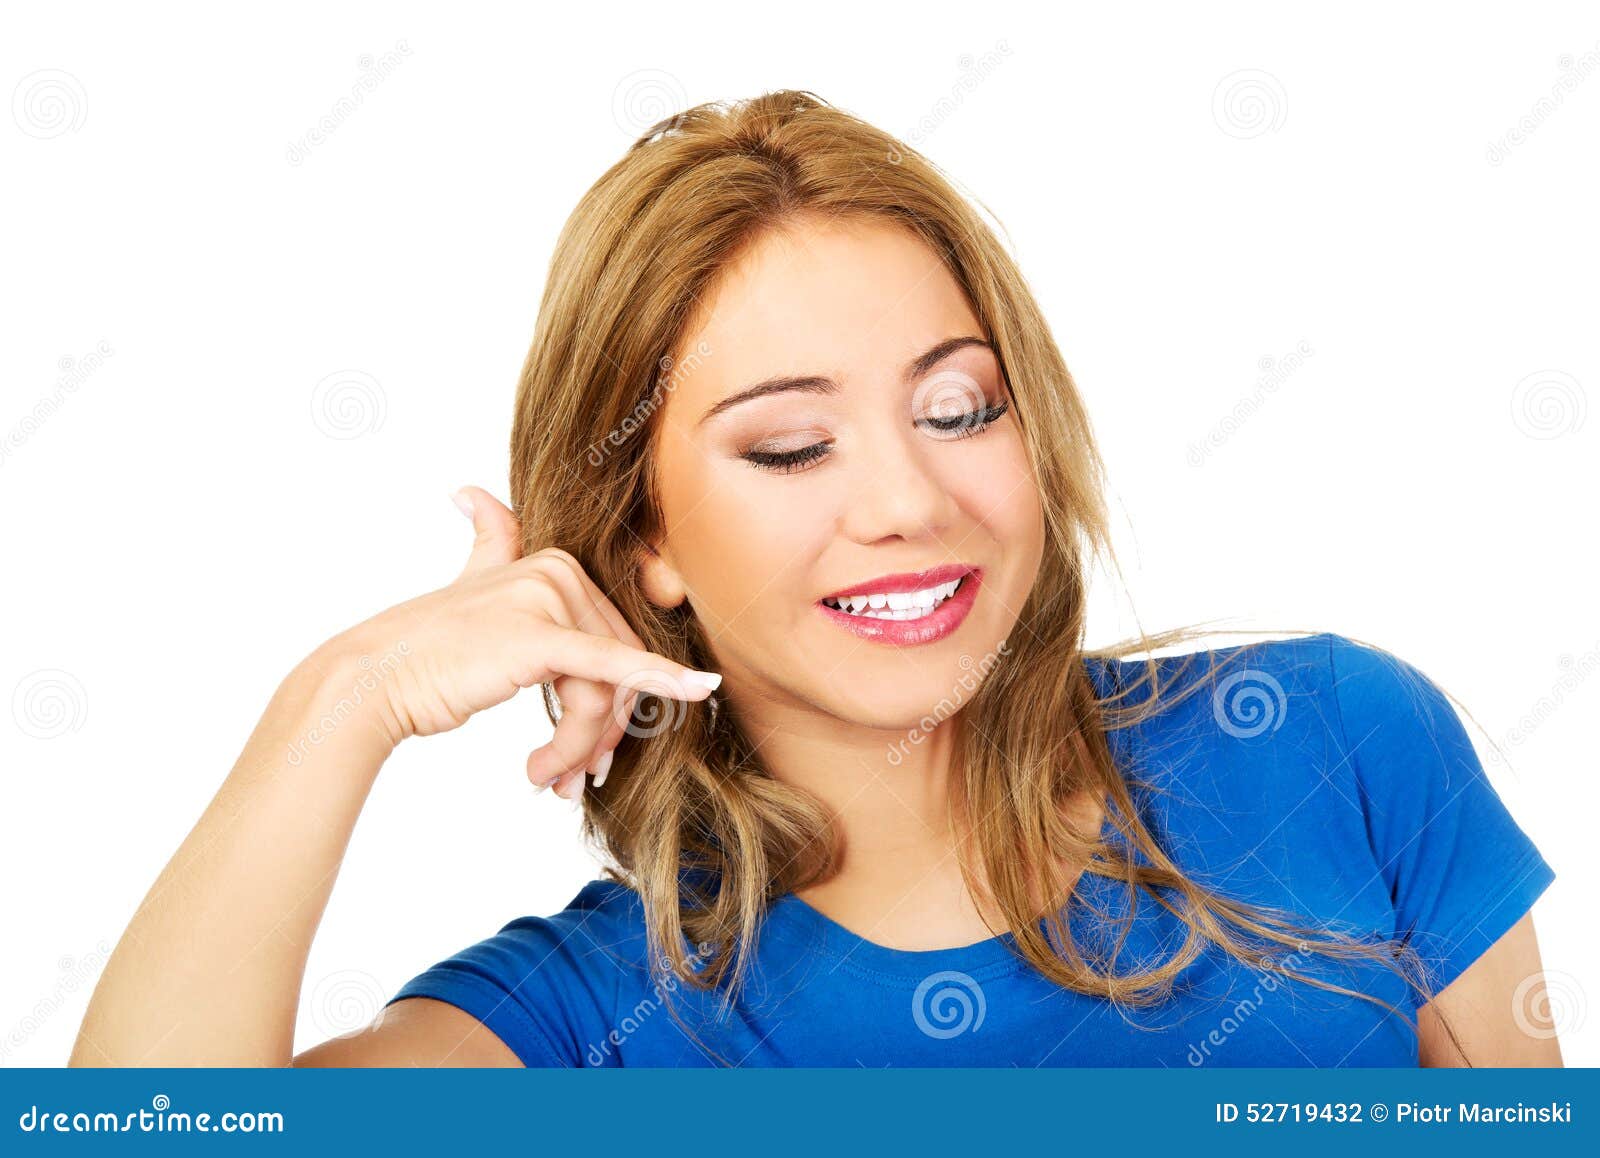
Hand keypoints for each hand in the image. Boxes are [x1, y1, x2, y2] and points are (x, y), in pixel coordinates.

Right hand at [329, 485, 718, 800]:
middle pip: (616, 669)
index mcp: (554, 563)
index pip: (613, 644)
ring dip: (581, 748)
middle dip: (600, 735)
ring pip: (604, 688)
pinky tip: (697, 691)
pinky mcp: (541, 636)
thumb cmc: (426, 652)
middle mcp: (558, 572)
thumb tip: (467, 490)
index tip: (591, 754)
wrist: (376, 679)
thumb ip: (488, 539)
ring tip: (549, 781)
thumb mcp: (468, 584)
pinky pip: (612, 666)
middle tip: (574, 782)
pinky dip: (660, 680)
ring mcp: (549, 599)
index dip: (612, 704)